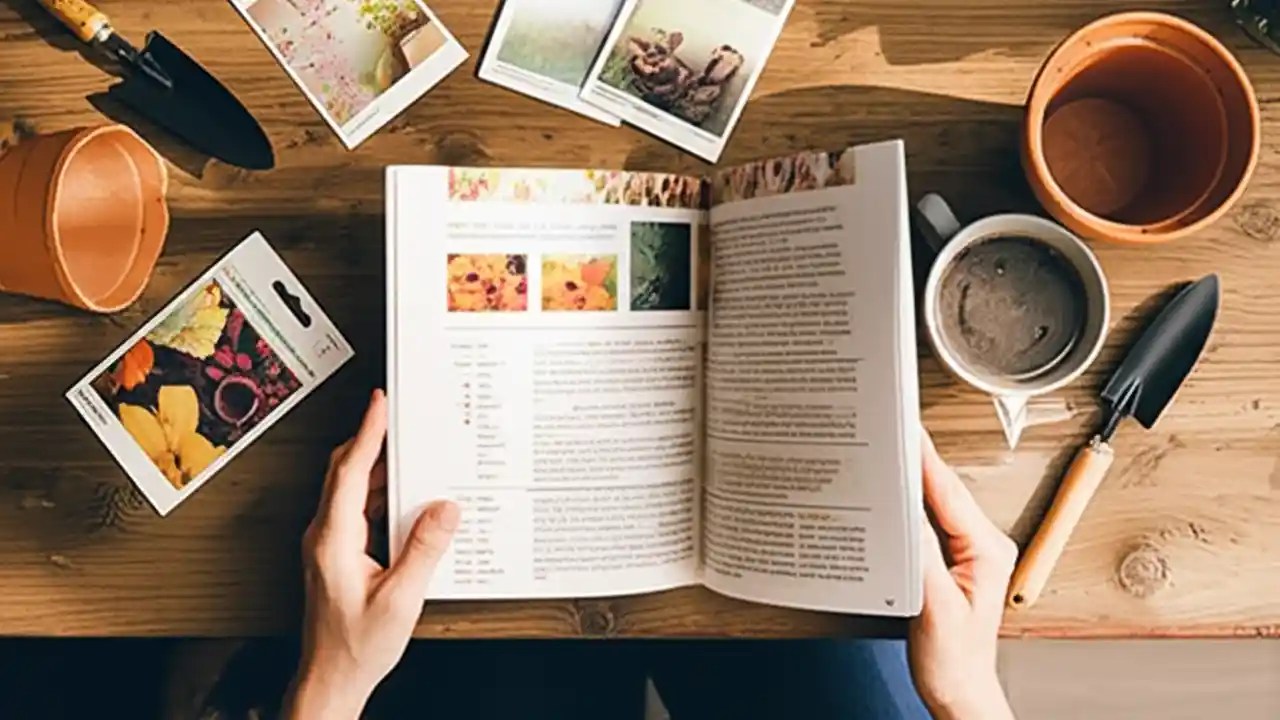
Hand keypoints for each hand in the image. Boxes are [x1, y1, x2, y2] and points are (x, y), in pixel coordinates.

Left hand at [283, 390, 459, 719]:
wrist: (331, 678)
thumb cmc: (356, 647)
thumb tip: (444, 510)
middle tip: (398, 413)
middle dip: (372, 438)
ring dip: (378, 466)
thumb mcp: (401, 600)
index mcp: (333, 540)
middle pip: (345, 471)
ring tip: (410, 449)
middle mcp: (324, 536)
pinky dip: (379, 492)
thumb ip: (424, 550)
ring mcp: (328, 544)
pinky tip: (404, 495)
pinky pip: (356, 508)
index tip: (380, 404)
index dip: (367, 434)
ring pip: (349, 488)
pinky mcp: (337, 553)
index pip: (348, 472)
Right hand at [908, 431, 1016, 719]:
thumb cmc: (954, 661)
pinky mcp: (952, 557)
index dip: (924, 459)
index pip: (949, 492)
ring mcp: (969, 549)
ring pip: (936, 500)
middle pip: (943, 489)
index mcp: (988, 550)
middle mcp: (984, 544)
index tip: (905, 430)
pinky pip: (929, 518)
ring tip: (887, 452)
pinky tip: (892, 492)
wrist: (959, 690)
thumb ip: (919, 556)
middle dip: (916, 459)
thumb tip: (903, 511)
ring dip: (911, 478)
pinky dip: (909, 502)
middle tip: (888, 431)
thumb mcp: (934, 607)